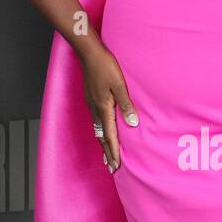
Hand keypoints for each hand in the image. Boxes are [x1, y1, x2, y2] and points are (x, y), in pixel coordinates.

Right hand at [80, 42, 138, 170]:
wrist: (89, 54)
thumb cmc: (105, 67)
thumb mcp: (119, 85)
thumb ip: (126, 105)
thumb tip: (132, 123)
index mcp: (103, 108)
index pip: (109, 135)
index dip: (114, 151)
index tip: (117, 165)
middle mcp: (95, 109)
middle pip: (101, 137)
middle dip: (107, 153)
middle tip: (111, 167)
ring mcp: (91, 105)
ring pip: (97, 130)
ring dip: (102, 144)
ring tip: (106, 156)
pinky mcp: (91, 99)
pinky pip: (96, 122)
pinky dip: (100, 132)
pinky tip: (102, 133)